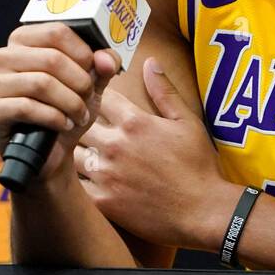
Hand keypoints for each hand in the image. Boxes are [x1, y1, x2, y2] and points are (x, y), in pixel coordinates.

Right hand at [0, 23, 121, 184]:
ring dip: (70, 102)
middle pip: (51, 58)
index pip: (57, 31)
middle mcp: (4, 56)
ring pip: (40, 83)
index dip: (83, 52)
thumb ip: (102, 66)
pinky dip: (54, 117)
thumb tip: (106, 59)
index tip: (95, 70)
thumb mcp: (92, 84)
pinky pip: (25, 107)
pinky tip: (65, 124)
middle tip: (89, 97)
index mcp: (26, 39)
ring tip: (80, 114)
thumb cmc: (69, 109)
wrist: (53, 151)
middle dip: (80, 81)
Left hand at [75, 57, 235, 249]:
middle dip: (80, 121)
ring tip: (84, 152)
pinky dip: (76, 180)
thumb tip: (150, 62)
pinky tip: (84, 179)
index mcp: (135, 122)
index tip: (96, 98)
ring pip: (72, 153)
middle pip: (79, 122)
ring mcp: (106, 174)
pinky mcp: (102, 201)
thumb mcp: (188, 122)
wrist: (202, 211)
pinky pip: (75, 185)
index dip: (96, 94)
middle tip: (84, 125)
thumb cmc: (198, 166)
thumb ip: (164, 92)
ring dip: (76, 150)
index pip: (101, 96)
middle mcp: (115, 145)